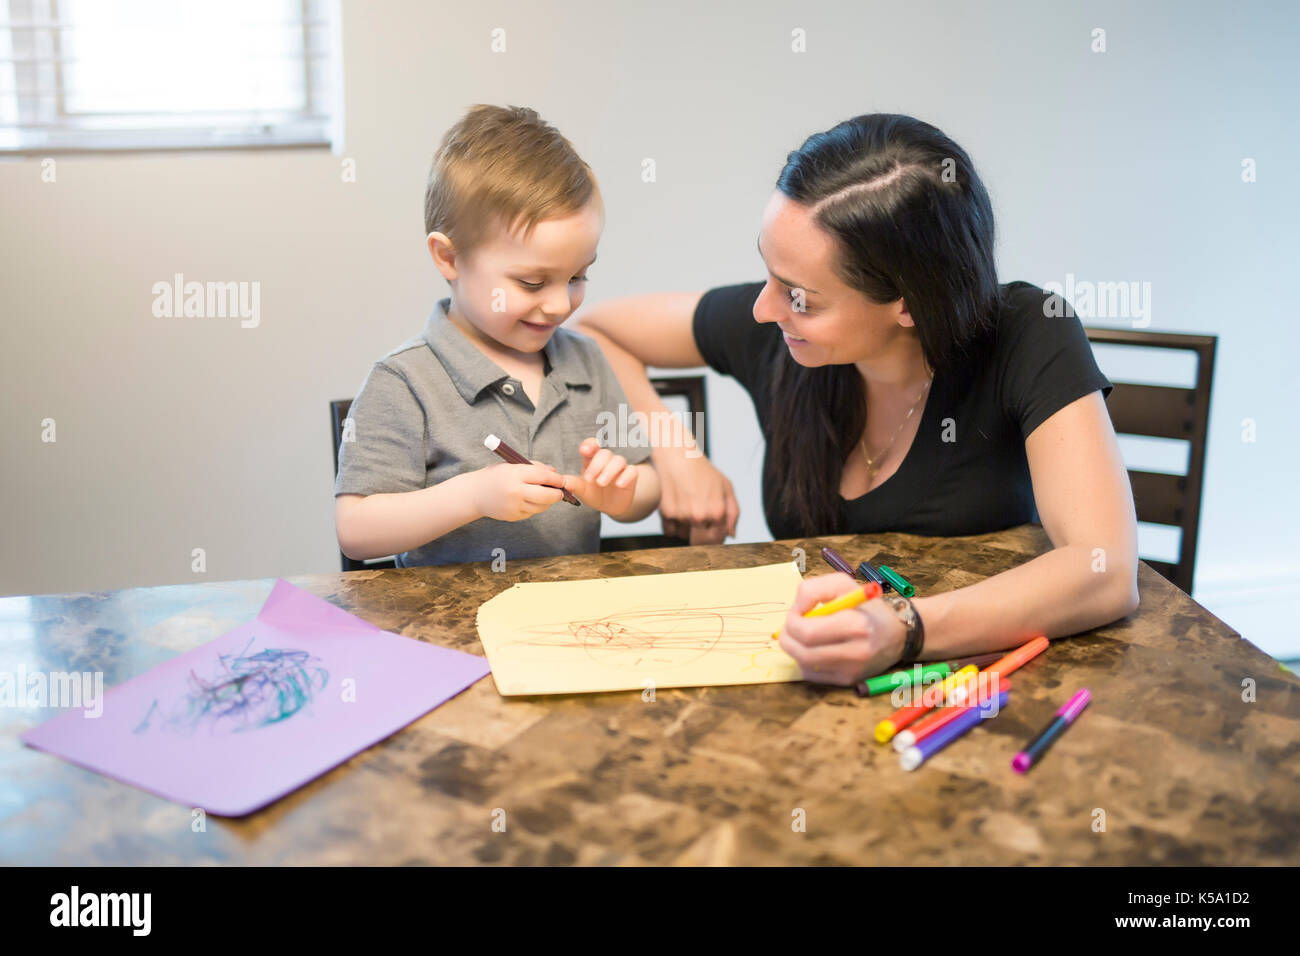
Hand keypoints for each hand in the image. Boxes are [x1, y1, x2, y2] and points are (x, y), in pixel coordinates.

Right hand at [471, 461, 565, 521]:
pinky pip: (531, 512)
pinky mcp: (513, 516)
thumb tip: (555, 473)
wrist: (475, 494)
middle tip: (560, 492)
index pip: (543, 476)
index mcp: (515, 474)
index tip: (561, 479)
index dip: (556, 479)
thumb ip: (534, 467)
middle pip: (546, 495)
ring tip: (545, 495)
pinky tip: (529, 501)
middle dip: (557, 494)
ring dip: (547, 502)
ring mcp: (514, 506)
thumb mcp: (512, 465)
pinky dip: (534, 507)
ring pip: (541, 506)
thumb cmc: (496, 476)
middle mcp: (515, 491)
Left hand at [562, 437, 637, 515]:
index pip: (592, 446)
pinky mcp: (631, 476)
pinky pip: (632, 471)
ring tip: (601, 483)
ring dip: (609, 470)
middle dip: (596, 465)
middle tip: (589, 478)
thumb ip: (573, 484)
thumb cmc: (594, 493)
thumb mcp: (582, 491)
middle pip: (605, 453)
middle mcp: (607, 461)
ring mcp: (619, 467)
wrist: (610, 506)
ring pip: (618, 460)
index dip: (589, 445)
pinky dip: (625, 476)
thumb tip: (562, 481)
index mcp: (592, 460)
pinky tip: (618, 484)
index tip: (585, 450)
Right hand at [653, 448, 737, 543]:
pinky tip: (676, 508)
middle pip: (699, 544)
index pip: (717, 540)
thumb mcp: (726, 486)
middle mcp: (700, 516)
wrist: (677, 456)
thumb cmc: (703, 471)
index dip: (714, 538)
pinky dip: (672, 524)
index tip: (710, 533)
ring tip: (686, 508)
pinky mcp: (666, 513)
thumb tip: (731, 534)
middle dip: (699, 538)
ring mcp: (681, 516)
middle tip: (698, 525)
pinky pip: (669, 531)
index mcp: (717, 511)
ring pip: (683, 536)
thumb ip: (733, 512)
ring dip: (685, 528)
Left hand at [776, 573, 906, 685]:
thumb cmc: (865, 606)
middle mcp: (856, 652)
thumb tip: (795, 611)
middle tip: (791, 626)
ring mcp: (853, 670)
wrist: (895, 632)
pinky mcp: (849, 681)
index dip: (792, 622)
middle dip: (788, 637)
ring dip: (795, 649)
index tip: (795, 613)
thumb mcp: (843, 584)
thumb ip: (814, 590)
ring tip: (802, 635)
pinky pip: (812, 675)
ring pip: (804, 665)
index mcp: (856, 625)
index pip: (808, 632)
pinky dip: (805, 661)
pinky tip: (814, 648)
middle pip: (803, 652)